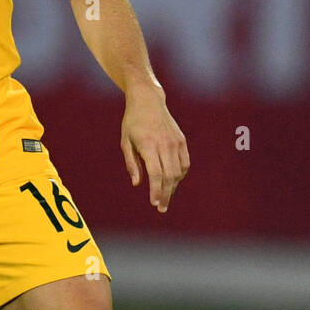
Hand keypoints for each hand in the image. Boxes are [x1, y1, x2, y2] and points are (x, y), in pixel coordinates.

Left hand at [120, 88, 188, 212]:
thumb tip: (137, 184)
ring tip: (166, 197)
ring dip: (173, 187)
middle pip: (168, 176)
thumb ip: (131, 164)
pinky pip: (184, 163)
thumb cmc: (132, 122)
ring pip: (178, 171)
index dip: (156, 190)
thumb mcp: (125, 142)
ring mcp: (175, 142)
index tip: (154, 203)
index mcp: (148, 145)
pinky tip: (173, 182)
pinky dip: (180, 175)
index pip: (155, 174)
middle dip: (166, 194)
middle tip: (162, 208)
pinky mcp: (181, 140)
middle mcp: (164, 144)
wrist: (148, 101)